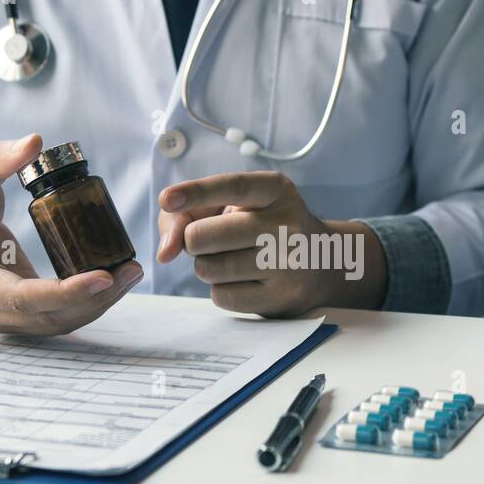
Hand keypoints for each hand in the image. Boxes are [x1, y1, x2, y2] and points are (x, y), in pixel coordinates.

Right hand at [0, 134, 142, 334]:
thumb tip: (35, 141)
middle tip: (131, 269)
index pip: (19, 298)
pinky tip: (112, 281)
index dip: (64, 293)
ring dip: (97, 305)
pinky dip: (86, 304)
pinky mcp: (14, 317)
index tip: (104, 278)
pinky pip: (54, 317)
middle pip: (45, 316)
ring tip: (130, 274)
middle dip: (94, 299)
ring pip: (54, 323)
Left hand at [156, 172, 385, 315]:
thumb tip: (165, 252)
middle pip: (206, 235)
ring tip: (229, 259)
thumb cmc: (259, 227)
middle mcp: (286, 224)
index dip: (195, 192)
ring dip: (206, 266)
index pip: (232, 186)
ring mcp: (287, 263)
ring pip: (209, 268)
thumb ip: (187, 215)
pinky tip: (241, 280)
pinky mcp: (280, 296)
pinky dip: (221, 289)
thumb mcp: (231, 206)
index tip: (166, 200)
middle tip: (207, 240)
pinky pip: (222, 296)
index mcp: (275, 190)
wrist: (318, 263)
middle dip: (193, 240)